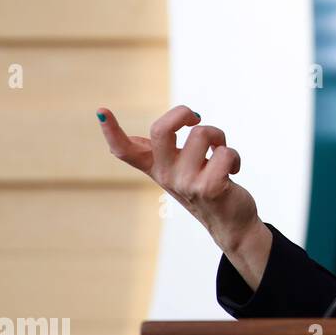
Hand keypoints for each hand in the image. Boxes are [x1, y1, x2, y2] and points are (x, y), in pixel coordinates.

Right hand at [96, 104, 259, 249]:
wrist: (231, 223)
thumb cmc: (206, 188)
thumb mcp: (179, 170)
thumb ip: (160, 155)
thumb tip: (134, 139)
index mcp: (156, 167)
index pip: (125, 150)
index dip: (112, 130)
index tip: (101, 110)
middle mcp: (166, 175)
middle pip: (161, 129)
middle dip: (182, 112)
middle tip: (196, 118)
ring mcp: (185, 183)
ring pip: (201, 133)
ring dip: (219, 136)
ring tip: (221, 154)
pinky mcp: (209, 188)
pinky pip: (224, 152)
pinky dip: (234, 156)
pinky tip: (233, 171)